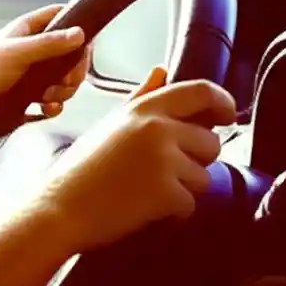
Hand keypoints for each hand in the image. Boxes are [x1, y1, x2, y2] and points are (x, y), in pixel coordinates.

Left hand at [0, 4, 89, 127]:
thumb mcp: (18, 53)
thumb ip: (49, 43)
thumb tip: (80, 34)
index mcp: (28, 29)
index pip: (61, 16)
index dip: (77, 26)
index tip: (82, 46)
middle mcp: (32, 49)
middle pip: (70, 52)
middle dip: (73, 69)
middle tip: (66, 82)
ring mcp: (31, 73)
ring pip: (64, 78)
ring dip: (64, 90)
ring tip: (48, 98)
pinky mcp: (29, 96)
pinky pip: (54, 99)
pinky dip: (55, 105)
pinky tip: (46, 109)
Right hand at [32, 66, 236, 252]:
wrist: (59, 209)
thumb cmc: (80, 170)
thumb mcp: (109, 124)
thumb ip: (140, 97)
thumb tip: (161, 71)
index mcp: (144, 110)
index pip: (201, 92)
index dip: (222, 102)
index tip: (225, 115)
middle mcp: (158, 129)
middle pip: (210, 142)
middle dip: (195, 161)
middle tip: (162, 172)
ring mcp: (165, 161)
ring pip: (203, 176)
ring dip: (183, 189)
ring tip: (147, 191)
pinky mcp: (167, 193)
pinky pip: (190, 204)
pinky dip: (173, 213)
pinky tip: (145, 210)